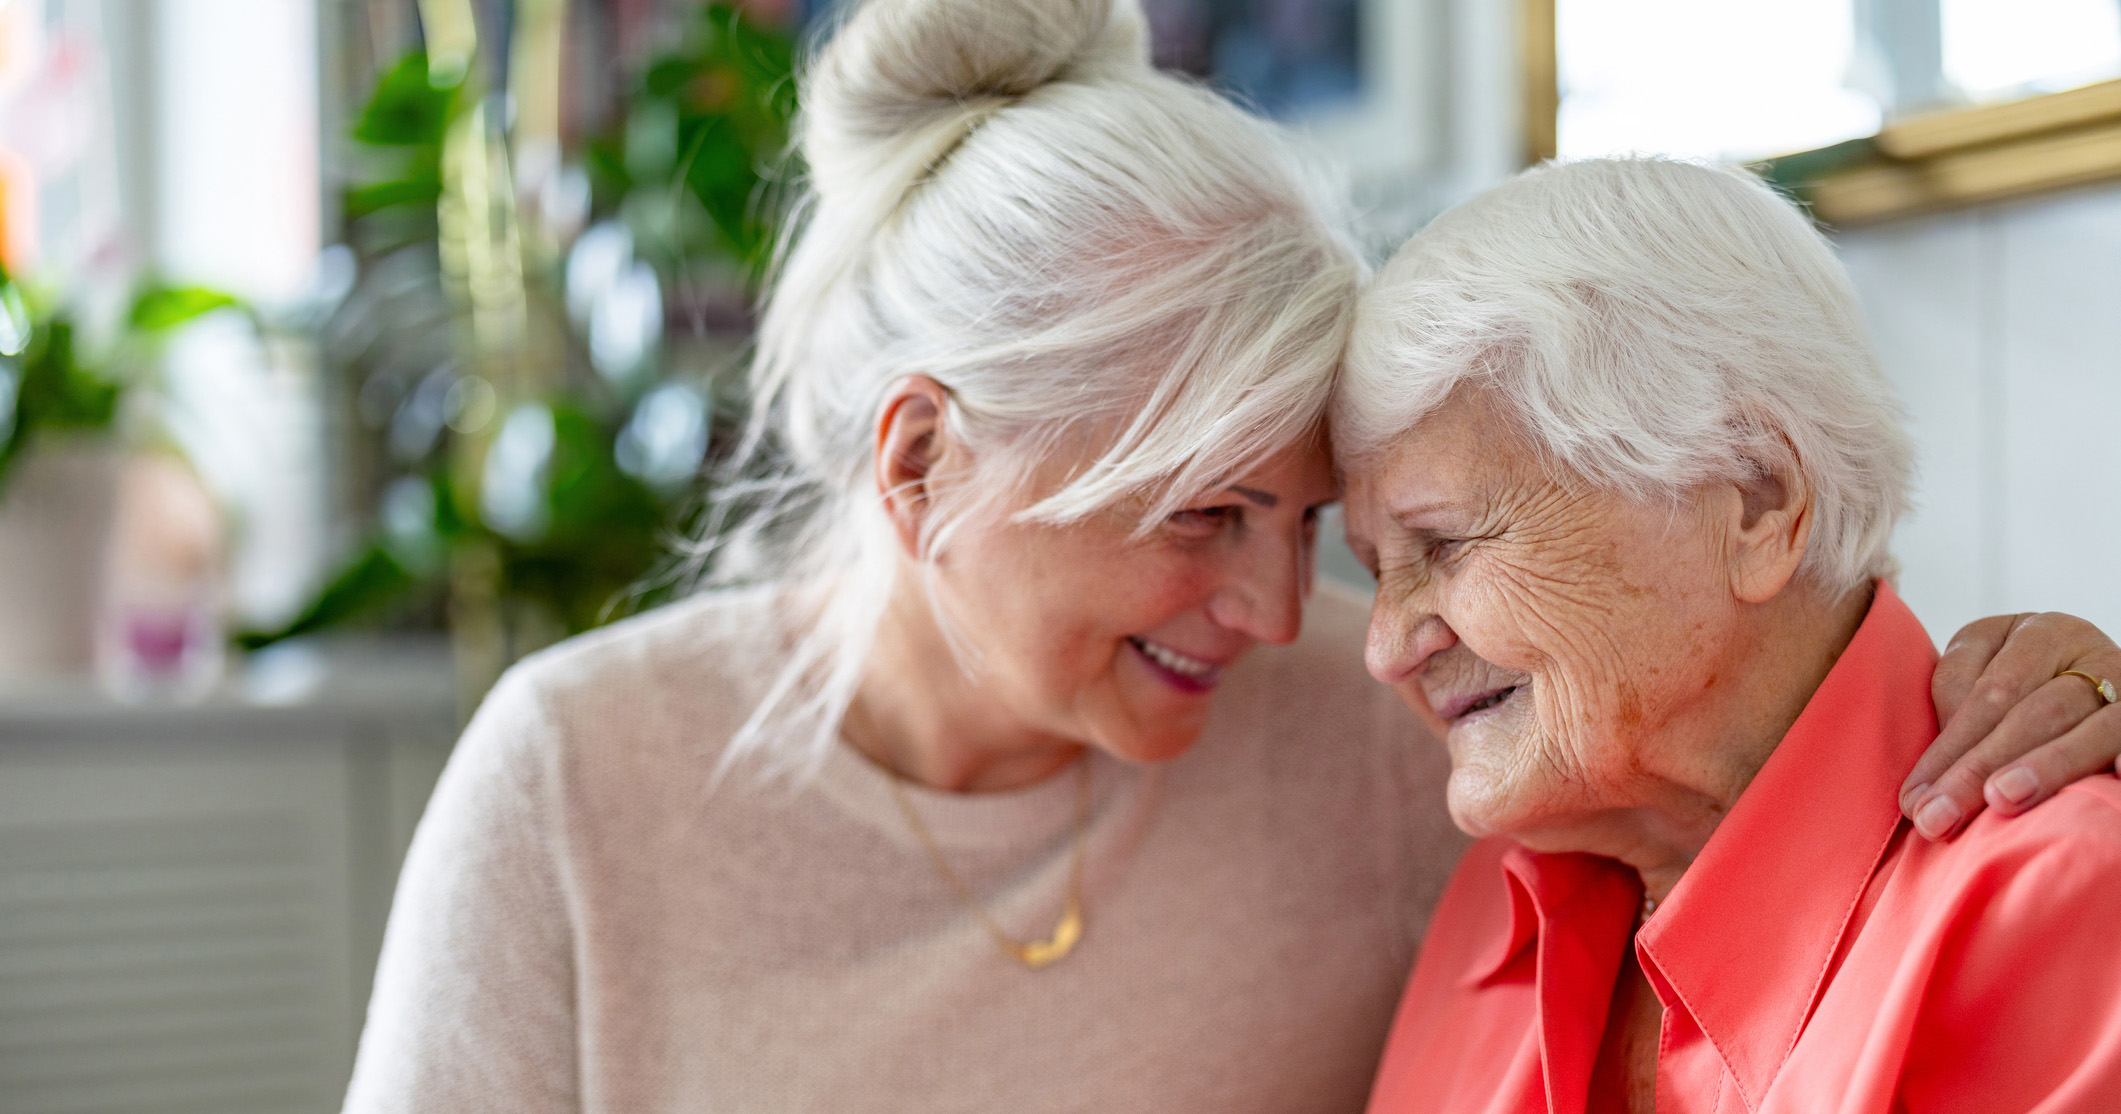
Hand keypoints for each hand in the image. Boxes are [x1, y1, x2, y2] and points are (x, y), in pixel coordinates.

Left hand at [1901, 613, 2120, 839]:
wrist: (2087, 679)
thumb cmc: (2018, 687)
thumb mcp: (1982, 672)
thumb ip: (1958, 701)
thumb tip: (1935, 771)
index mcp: (2035, 632)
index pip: (1989, 692)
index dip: (1949, 749)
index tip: (1915, 801)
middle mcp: (2085, 650)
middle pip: (2032, 711)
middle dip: (1978, 769)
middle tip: (1940, 817)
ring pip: (2089, 726)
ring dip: (2046, 765)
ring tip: (2002, 799)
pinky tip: (2118, 776)